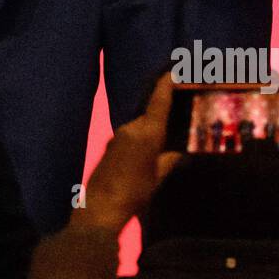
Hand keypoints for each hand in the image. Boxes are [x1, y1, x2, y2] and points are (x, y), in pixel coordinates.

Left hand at [72, 71, 177, 231]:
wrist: (100, 207)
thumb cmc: (134, 193)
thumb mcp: (158, 178)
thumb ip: (169, 160)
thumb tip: (178, 151)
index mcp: (147, 134)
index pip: (158, 102)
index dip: (165, 85)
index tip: (172, 70)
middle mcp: (131, 129)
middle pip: (150, 116)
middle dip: (162, 116)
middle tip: (178, 119)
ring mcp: (118, 137)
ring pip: (140, 127)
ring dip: (151, 132)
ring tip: (164, 144)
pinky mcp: (109, 146)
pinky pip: (130, 137)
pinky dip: (140, 140)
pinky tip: (145, 156)